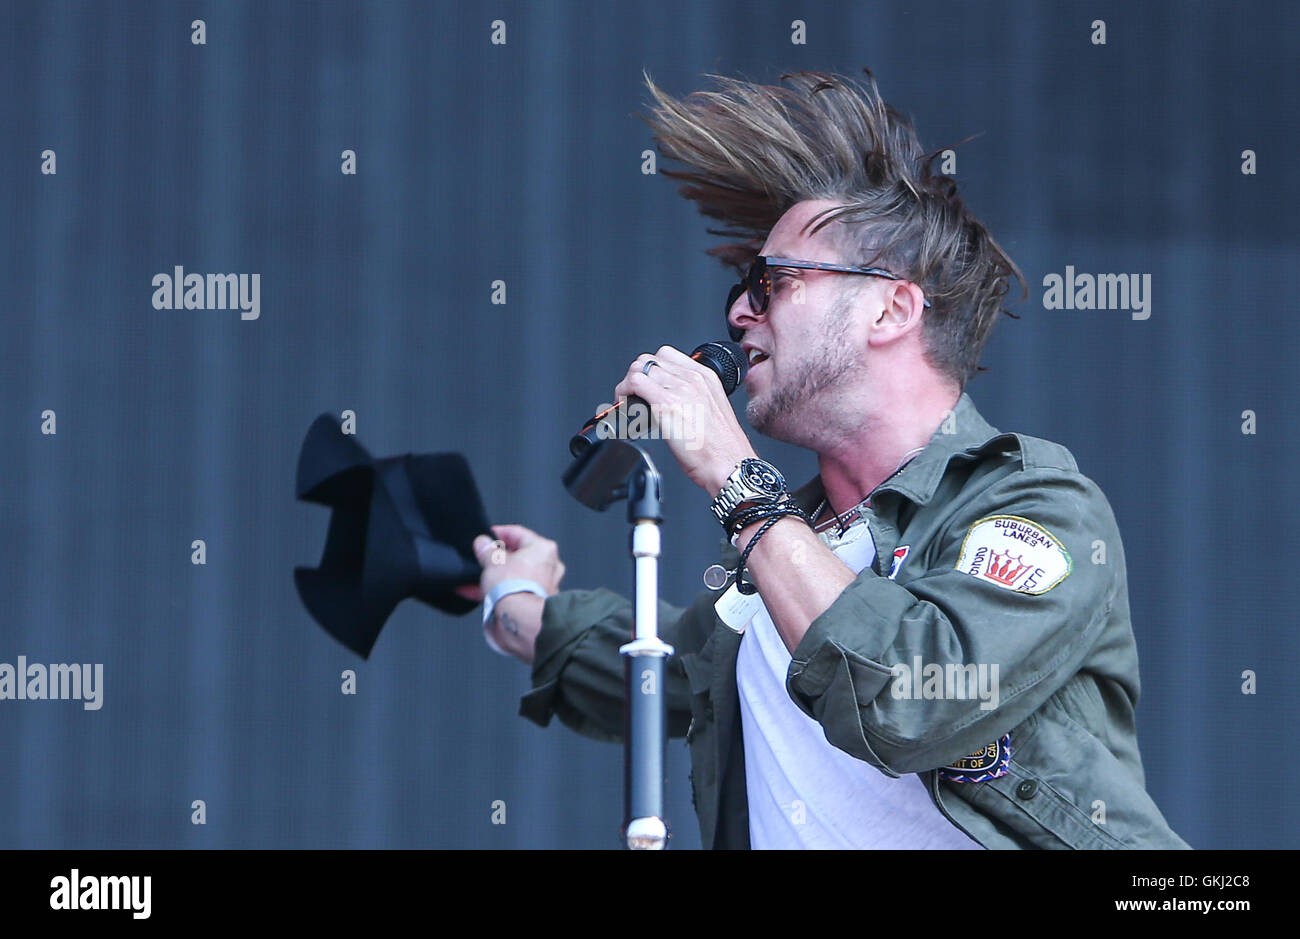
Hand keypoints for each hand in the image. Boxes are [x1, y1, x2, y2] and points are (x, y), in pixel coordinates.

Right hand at [454, 524, 565, 603]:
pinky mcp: (533, 603)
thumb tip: (483, 543)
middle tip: (480, 557)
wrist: (519, 620)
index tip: (487, 536)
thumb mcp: (492, 561)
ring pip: (513, 576)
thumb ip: (486, 550)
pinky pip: (511, 592)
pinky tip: (473, 592)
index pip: (518, 533)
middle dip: (496, 559)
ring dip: (493, 576)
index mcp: (543, 549)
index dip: (499, 533)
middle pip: (518, 556)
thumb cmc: (513, 587)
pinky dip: (494, 591)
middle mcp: (548, 567)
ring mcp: (543, 587)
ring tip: (472, 577)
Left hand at [611, 344, 757, 494]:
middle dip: (637, 375)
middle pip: (650, 360)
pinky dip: (623, 392)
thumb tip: (669, 401)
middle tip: (633, 395)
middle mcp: (692, 378)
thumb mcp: (711, 411)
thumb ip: (692, 398)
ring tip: (627, 402)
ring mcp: (679, 389)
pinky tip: (625, 407)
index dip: (651, 369)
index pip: (667, 355)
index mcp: (706, 377)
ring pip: (639, 368)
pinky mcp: (666, 403)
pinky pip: (634, 383)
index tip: (647, 384)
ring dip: (627, 384)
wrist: (729, 463)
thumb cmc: (722, 448)